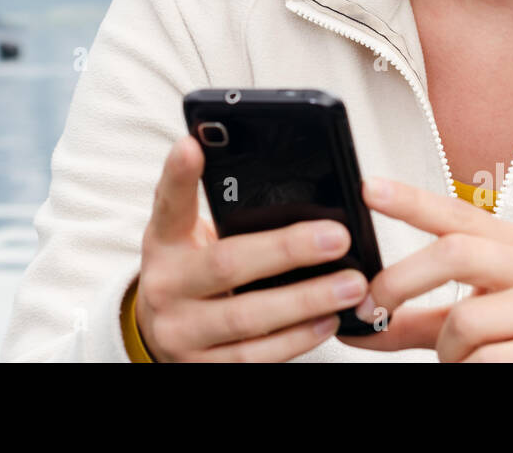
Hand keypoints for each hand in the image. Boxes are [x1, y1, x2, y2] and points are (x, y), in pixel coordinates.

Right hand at [134, 135, 369, 361]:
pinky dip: (295, 339)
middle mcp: (164, 285)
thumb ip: (221, 208)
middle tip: (337, 237)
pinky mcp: (201, 368)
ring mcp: (180, 332)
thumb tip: (281, 172)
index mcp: (163, 241)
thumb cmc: (191, 270)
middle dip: (286, 250)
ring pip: (247, 317)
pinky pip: (255, 357)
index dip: (179, 174)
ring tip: (350, 284)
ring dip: (305, 301)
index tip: (192, 145)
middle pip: (226, 264)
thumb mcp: (189, 235)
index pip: (169, 202)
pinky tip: (327, 321)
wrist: (162, 333)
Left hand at [336, 177, 512, 361]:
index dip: (411, 200)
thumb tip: (357, 325)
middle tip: (374, 307)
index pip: (457, 214)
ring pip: (463, 322)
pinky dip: (469, 371)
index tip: (370, 188)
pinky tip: (492, 368)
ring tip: (467, 359)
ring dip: (447, 352)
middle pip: (453, 253)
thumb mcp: (479, 312)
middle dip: (400, 282)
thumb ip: (417, 315)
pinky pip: (484, 362)